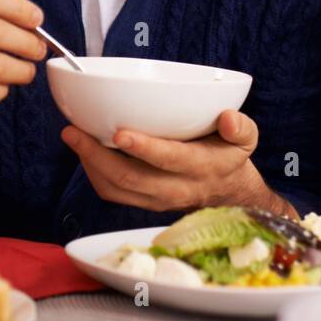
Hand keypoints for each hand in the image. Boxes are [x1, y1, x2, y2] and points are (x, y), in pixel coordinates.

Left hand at [60, 110, 296, 216]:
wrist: (229, 194)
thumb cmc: (231, 157)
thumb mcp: (247, 139)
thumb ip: (241, 127)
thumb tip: (227, 117)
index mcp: (200, 168)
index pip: (168, 159)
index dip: (143, 147)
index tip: (119, 132)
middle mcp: (175, 189)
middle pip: (130, 178)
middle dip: (96, 155)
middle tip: (73, 131)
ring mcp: (156, 200)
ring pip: (115, 189)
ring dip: (89, 164)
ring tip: (73, 137)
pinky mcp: (143, 203)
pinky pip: (112, 193)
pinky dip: (94, 173)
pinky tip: (85, 151)